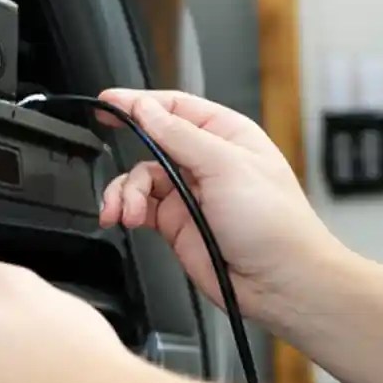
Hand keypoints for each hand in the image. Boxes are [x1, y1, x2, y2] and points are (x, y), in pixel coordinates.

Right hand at [96, 89, 342, 322]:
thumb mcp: (226, 166)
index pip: (174, 107)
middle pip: (151, 141)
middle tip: (104, 142)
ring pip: (139, 178)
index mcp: (225, 135)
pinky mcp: (176, 222)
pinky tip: (125, 218)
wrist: (279, 281)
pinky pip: (139, 207)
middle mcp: (206, 160)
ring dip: (125, 191)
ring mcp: (189, 192)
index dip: (139, 102)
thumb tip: (146, 109)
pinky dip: (126, 210)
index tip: (108, 101)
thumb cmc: (275, 223)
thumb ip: (180, 136)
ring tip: (128, 210)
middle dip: (127, 147)